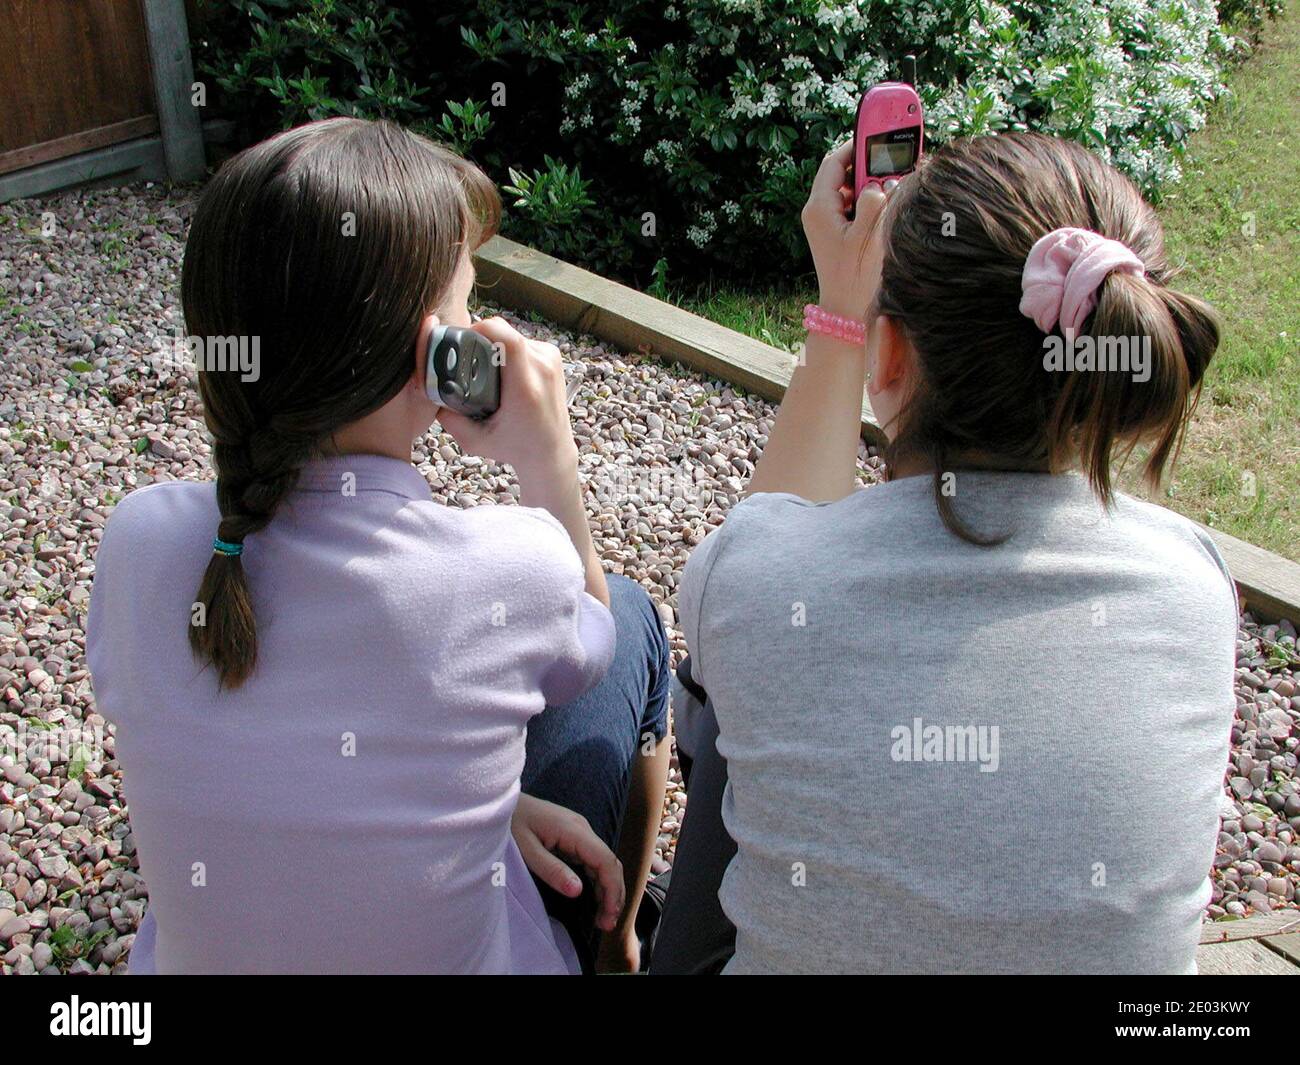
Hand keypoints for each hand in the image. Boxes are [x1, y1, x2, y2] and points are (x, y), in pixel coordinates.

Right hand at [436, 317, 577, 481]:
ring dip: (495, 344)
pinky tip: (502, 368)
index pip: (507, 339)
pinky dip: (508, 349)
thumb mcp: (475, 441)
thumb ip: (448, 418)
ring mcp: (551, 360)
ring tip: (485, 365)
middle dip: (481, 337)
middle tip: (467, 355)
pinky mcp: (554, 357)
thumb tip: (428, 388)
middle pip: (505, 332)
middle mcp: (542, 369)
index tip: (464, 337)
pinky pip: (523, 340)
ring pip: (513, 334)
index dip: (482, 329)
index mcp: (525, 388)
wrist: (551, 452)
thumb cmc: (516, 448)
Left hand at [511, 793, 624, 931]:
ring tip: (603, 918)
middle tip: (606, 925)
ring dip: (608, 890)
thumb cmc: (510, 824)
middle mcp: (582, 829)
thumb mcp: (526, 850)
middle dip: (614, 894)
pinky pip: (593, 860)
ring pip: (604, 863)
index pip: (606, 861)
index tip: (609, 916)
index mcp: (574, 830)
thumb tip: (578, 891)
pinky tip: (596, 899)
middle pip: (610, 863)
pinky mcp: (573, 837)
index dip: (612, 890)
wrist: (499, 801)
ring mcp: (579, 832)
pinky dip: (599, 882)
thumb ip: (552, 870)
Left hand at [801, 139, 894, 319]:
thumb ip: (874, 202)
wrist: (846, 317)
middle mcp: (819, 213)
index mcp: (819, 208)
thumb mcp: (868, 237)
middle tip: (896, 155)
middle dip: (870, 163)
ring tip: (898, 181)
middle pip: (845, 173)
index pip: (835, 162)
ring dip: (874, 183)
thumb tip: (880, 182)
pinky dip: (873, 200)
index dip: (858, 143)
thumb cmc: (855, 280)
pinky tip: (892, 204)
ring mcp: (828, 225)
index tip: (879, 129)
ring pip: (852, 190)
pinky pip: (856, 207)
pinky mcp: (839, 235)